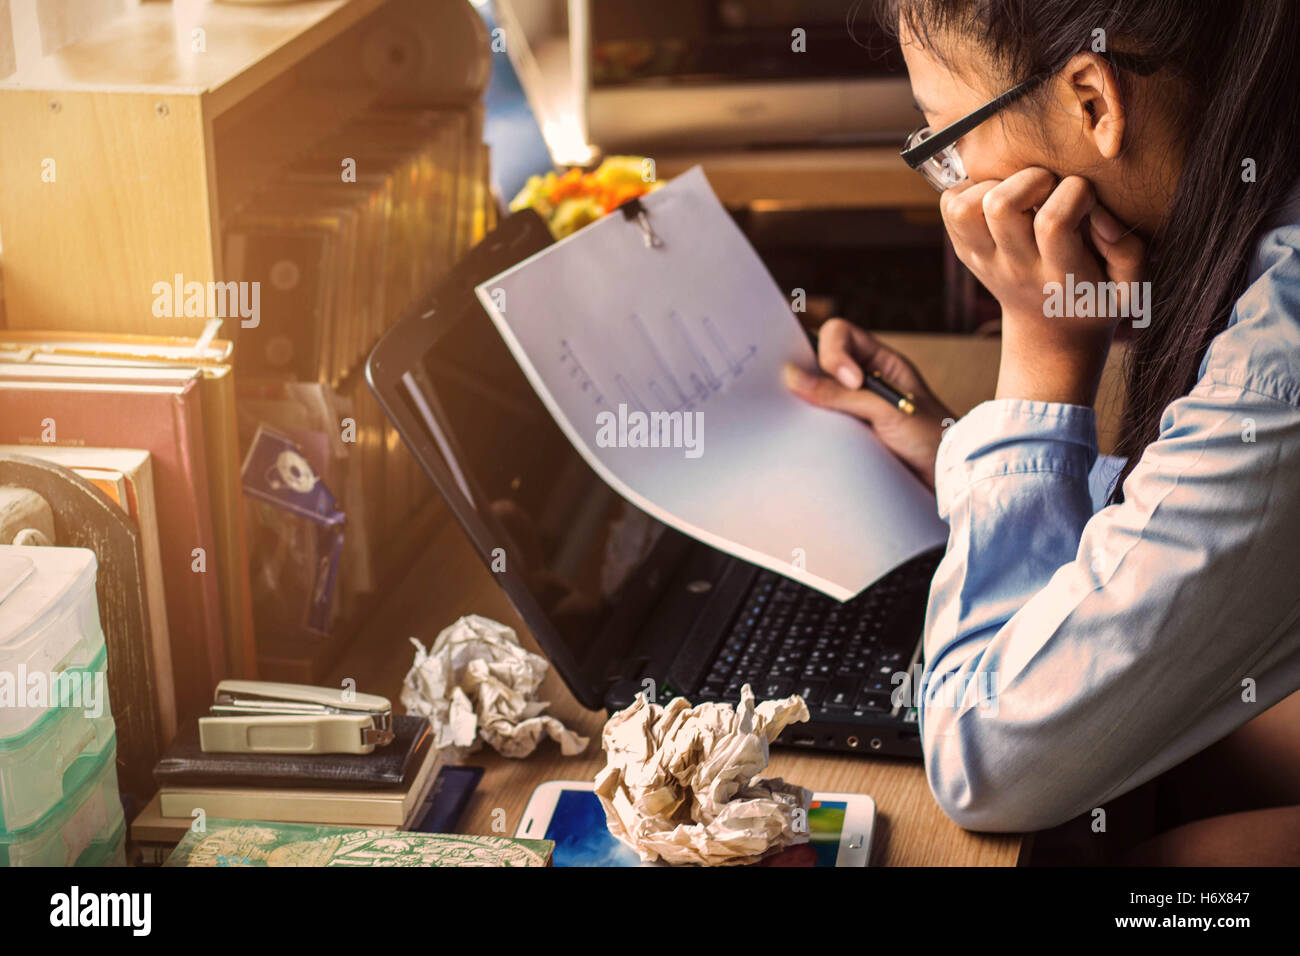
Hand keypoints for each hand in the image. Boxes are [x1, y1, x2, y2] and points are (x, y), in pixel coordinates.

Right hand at [783, 318, 952, 488]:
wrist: (946, 480)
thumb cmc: (931, 439)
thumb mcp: (887, 411)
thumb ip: (842, 394)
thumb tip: (793, 378)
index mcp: (880, 361)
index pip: (840, 334)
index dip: (833, 351)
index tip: (849, 381)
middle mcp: (862, 378)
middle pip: (819, 358)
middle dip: (808, 372)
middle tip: (805, 394)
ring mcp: (851, 406)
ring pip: (813, 391)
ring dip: (808, 402)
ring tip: (813, 420)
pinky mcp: (844, 434)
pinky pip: (816, 421)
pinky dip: (809, 426)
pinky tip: (813, 437)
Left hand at [940, 168, 1144, 405]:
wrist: (1050, 335)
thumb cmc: (1097, 298)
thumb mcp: (1130, 287)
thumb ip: (1128, 250)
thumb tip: (1098, 215)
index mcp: (1059, 276)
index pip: (1053, 222)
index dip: (1076, 193)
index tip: (1087, 198)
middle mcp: (1015, 268)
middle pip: (1001, 206)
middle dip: (1032, 179)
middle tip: (1050, 189)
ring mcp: (984, 262)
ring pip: (964, 207)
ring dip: (994, 185)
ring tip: (1022, 193)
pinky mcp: (965, 253)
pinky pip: (950, 206)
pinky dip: (970, 190)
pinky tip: (1000, 199)